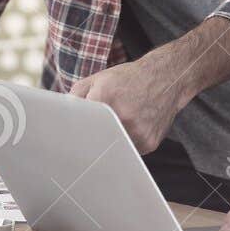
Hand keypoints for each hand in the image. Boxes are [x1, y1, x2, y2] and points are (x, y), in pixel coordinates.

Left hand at [69, 58, 186, 154]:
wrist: (167, 78)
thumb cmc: (129, 79)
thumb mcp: (98, 79)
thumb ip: (76, 96)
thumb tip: (62, 115)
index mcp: (105, 97)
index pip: (81, 125)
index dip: (74, 133)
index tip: (68, 141)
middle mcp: (123, 116)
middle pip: (96, 140)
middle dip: (90, 140)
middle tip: (86, 140)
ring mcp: (138, 132)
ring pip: (113, 149)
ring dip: (110, 142)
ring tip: (118, 125)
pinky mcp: (149, 143)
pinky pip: (129, 152)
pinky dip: (125, 144)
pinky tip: (132, 128)